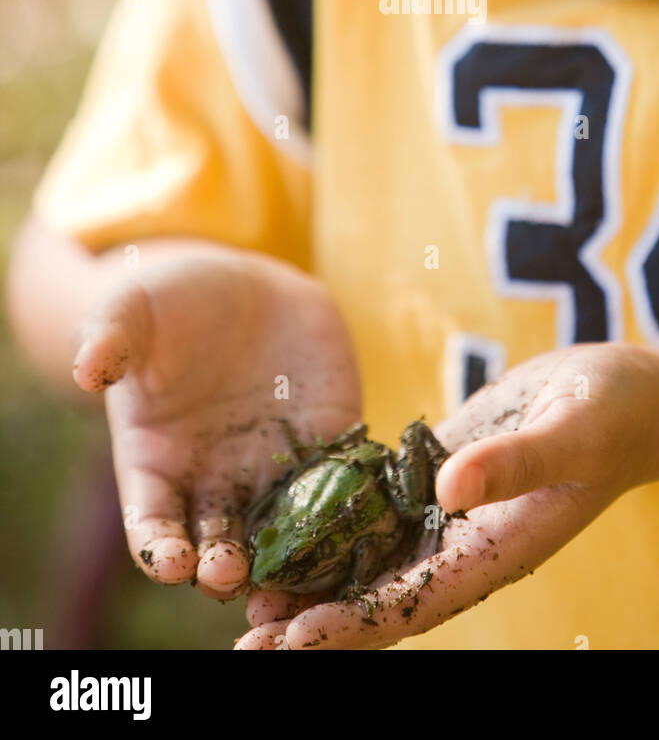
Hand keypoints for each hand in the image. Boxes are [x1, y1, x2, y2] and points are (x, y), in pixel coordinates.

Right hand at [72, 250, 360, 599]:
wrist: (243, 286)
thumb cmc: (171, 300)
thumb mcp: (131, 310)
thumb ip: (109, 338)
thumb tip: (86, 367)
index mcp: (156, 463)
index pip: (152, 524)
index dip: (160, 548)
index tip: (171, 561)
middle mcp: (214, 481)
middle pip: (217, 544)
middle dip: (223, 567)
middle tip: (230, 574)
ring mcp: (272, 468)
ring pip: (281, 533)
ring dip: (288, 565)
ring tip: (294, 586)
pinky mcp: (326, 443)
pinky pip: (338, 484)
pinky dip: (347, 509)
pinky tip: (357, 524)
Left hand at [235, 342, 658, 647]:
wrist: (628, 392)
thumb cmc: (612, 414)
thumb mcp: (570, 432)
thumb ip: (514, 462)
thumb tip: (448, 491)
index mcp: (495, 551)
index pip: (409, 604)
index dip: (348, 627)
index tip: (290, 642)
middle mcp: (465, 542)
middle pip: (378, 594)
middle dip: (315, 618)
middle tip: (244, 639)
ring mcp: (451, 508)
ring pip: (373, 553)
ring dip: (317, 574)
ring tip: (249, 590)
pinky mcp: (444, 468)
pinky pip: (384, 500)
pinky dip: (339, 514)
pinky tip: (291, 513)